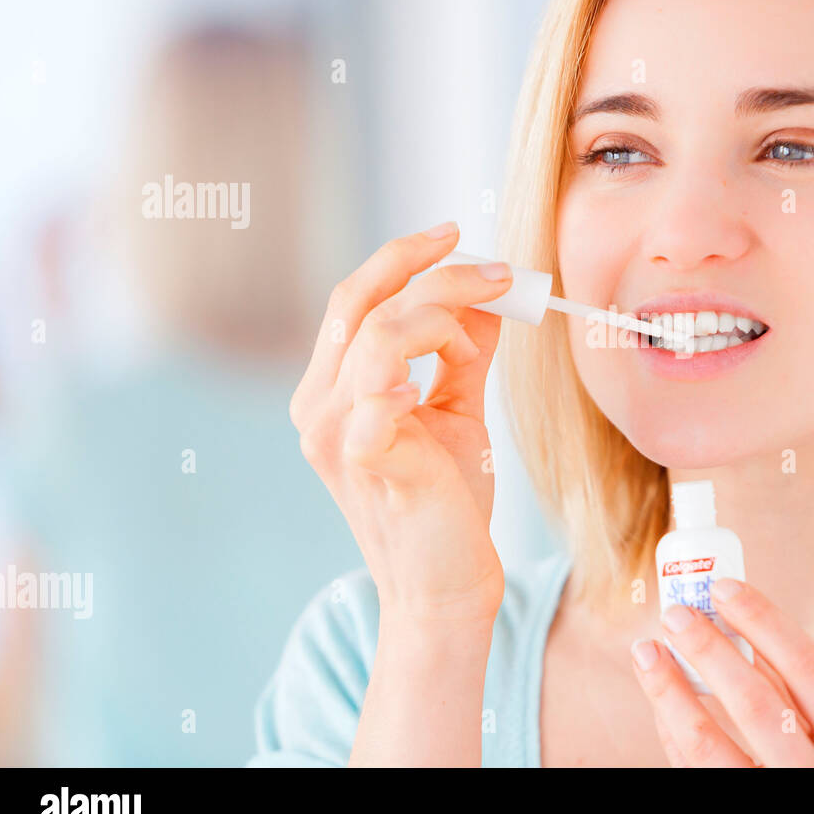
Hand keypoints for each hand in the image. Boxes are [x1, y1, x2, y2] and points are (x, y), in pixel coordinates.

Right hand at [289, 223, 514, 625]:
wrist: (448, 579)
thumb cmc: (448, 496)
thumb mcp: (457, 407)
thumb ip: (464, 352)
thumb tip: (488, 295)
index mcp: (331, 388)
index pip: (353, 301)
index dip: (401, 259)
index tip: (456, 235)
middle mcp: (317, 405)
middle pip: (362, 304)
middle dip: (432, 273)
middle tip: (496, 271)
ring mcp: (333, 433)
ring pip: (377, 334)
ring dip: (443, 320)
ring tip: (475, 350)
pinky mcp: (365, 459)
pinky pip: (377, 395)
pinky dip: (412, 369)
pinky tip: (443, 375)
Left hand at [630, 578, 813, 766]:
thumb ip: (801, 699)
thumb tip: (741, 629)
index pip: (810, 666)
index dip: (762, 619)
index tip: (723, 585)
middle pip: (756, 701)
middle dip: (709, 650)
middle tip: (675, 613)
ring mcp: (777, 804)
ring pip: (709, 747)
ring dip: (670, 692)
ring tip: (646, 650)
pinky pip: (694, 775)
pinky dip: (672, 736)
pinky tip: (661, 706)